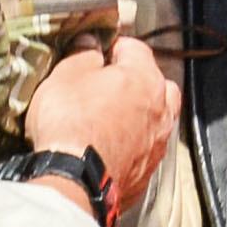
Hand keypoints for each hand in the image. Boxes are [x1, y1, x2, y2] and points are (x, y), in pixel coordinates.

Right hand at [24, 34, 180, 219]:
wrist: (75, 181)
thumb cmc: (71, 123)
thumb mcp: (65, 76)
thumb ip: (82, 55)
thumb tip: (90, 45)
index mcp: (144, 77)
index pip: (135, 48)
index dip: (113, 47)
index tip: (97, 52)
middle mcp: (161, 108)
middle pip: (154, 83)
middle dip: (133, 80)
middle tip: (105, 85)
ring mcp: (158, 142)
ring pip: (155, 118)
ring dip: (137, 114)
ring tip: (109, 118)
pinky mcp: (147, 171)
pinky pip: (144, 148)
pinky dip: (132, 144)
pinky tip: (111, 146)